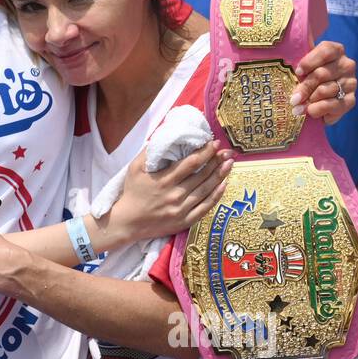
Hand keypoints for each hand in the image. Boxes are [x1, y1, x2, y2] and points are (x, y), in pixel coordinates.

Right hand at [105, 141, 234, 244]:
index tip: (214, 144)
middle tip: (228, 151)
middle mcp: (174, 194)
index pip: (190, 163)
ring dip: (220, 175)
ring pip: (206, 190)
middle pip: (202, 175)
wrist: (128, 222)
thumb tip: (164, 136)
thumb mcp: (134, 168)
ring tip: (230, 164)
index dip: (205, 152)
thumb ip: (148, 151)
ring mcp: (181, 209)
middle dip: (217, 161)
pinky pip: (205, 208)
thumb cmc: (132, 192)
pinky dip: (216, 196)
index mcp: (164, 180)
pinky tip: (224, 186)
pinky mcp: (184, 221)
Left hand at [291, 40, 356, 125]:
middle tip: (293, 99)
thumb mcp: (300, 60)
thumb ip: (299, 51)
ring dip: (309, 101)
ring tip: (298, 108)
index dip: (309, 62)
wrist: (313, 98)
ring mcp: (351, 83)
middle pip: (321, 74)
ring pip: (325, 90)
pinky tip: (311, 111)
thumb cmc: (304, 76)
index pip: (325, 51)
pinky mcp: (351, 100)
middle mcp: (346, 65)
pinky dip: (319, 110)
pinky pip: (333, 105)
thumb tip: (290, 41)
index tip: (297, 72)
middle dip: (304, 88)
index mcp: (335, 50)